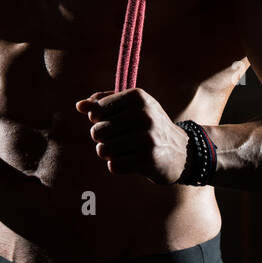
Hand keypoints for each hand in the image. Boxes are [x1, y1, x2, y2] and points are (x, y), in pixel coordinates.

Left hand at [74, 88, 188, 184]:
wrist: (181, 151)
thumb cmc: (148, 125)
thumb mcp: (131, 107)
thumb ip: (103, 103)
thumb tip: (80, 106)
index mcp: (138, 96)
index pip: (96, 111)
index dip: (99, 120)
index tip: (113, 121)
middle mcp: (143, 114)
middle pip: (97, 132)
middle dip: (103, 139)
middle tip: (121, 138)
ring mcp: (147, 137)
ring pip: (103, 150)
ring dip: (109, 153)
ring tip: (125, 150)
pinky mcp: (148, 159)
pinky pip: (114, 166)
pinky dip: (118, 165)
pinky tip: (132, 161)